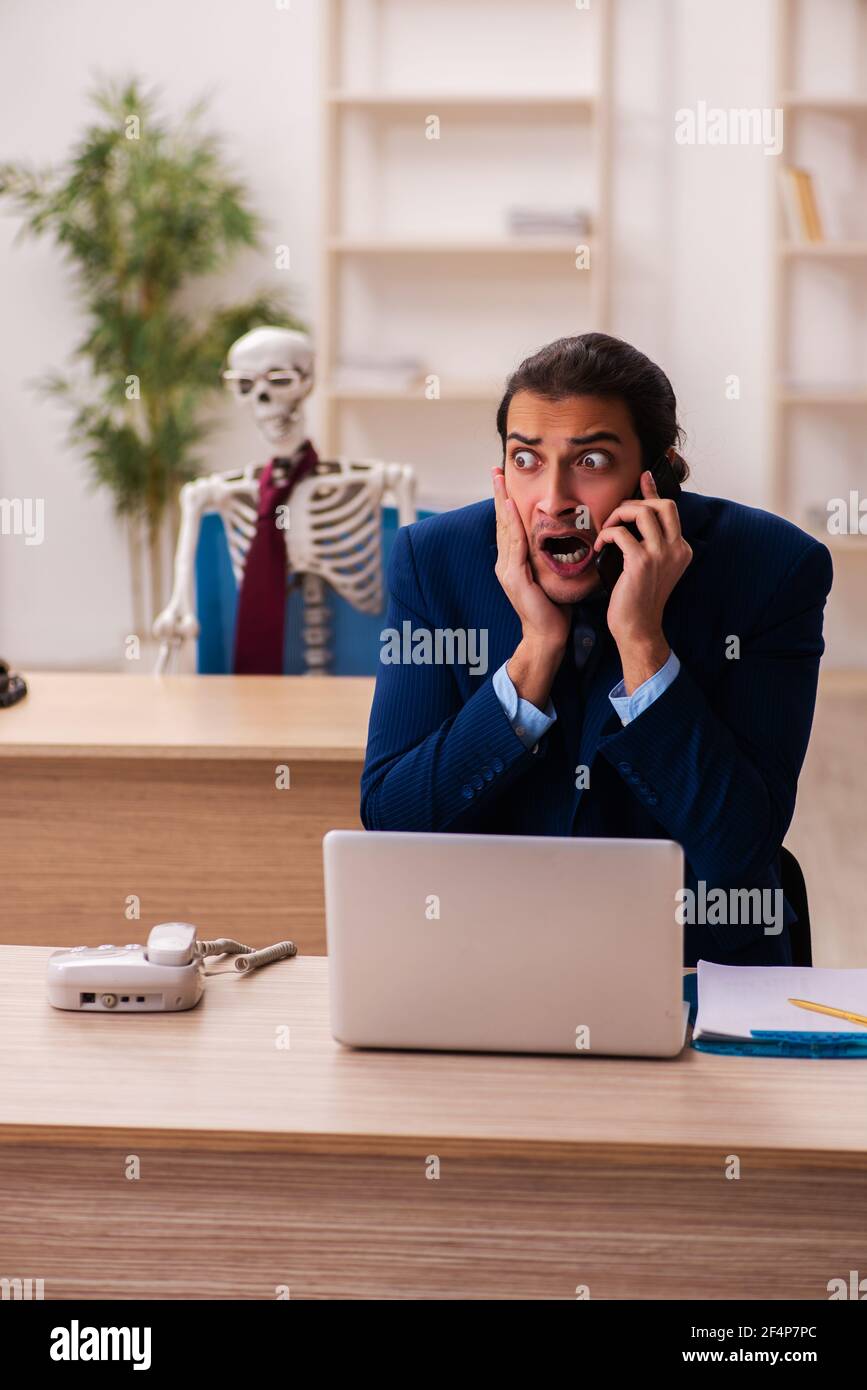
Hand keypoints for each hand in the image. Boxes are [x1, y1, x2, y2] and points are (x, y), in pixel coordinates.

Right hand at [492, 466, 570, 651]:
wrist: (547, 636)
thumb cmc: (553, 609)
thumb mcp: (551, 577)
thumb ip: (548, 558)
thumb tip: (562, 540)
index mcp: (513, 563)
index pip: (509, 526)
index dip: (505, 503)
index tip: (504, 481)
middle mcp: (505, 563)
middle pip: (501, 522)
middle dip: (498, 495)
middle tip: (495, 470)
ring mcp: (506, 570)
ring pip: (504, 528)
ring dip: (501, 502)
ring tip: (499, 481)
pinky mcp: (513, 577)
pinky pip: (513, 544)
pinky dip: (511, 523)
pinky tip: (509, 507)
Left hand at [593, 469, 692, 690]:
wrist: (637, 628)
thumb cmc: (638, 598)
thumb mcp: (648, 565)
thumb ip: (647, 540)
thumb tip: (637, 514)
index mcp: (682, 549)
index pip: (670, 509)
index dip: (653, 491)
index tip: (642, 477)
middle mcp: (677, 549)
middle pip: (663, 504)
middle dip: (635, 503)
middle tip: (617, 517)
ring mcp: (662, 554)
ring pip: (642, 512)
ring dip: (619, 515)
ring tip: (607, 529)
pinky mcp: (642, 562)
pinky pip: (620, 533)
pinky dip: (606, 535)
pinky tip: (599, 547)